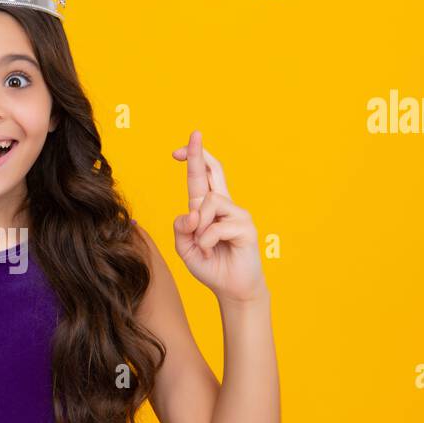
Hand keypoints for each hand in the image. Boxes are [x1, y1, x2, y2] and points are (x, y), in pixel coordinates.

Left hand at [171, 129, 266, 303]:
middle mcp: (224, 206)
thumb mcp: (185, 247)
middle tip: (194, 134)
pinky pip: (216, 226)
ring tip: (205, 246)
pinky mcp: (246, 227)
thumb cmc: (210, 266)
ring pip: (208, 203)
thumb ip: (182, 229)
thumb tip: (192, 213)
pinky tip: (212, 252)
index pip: (200, 177)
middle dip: (199, 153)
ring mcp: (237, 214)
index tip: (177, 150)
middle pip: (212, 171)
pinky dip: (206, 242)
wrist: (232, 289)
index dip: (191, 160)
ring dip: (199, 227)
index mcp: (207, 208)